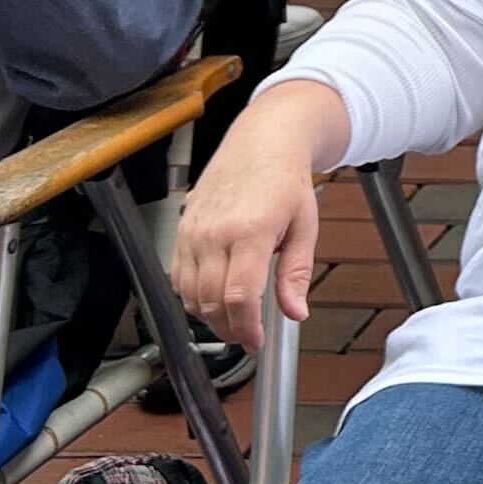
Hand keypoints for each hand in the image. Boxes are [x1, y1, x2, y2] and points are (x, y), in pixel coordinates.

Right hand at [173, 81, 348, 352]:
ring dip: (208, 316)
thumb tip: (296, 312)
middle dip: (229, 328)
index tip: (256, 342)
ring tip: (233, 321)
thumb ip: (297, 273)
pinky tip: (212, 298)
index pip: (239, 296)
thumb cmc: (285, 179)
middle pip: (210, 301)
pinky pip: (177, 276)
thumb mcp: (305, 225)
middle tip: (247, 336)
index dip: (246, 328)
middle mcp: (215, 232)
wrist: (261, 141)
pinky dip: (191, 296)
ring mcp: (193, 231)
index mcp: (250, 231)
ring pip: (189, 294)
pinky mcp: (181, 229)